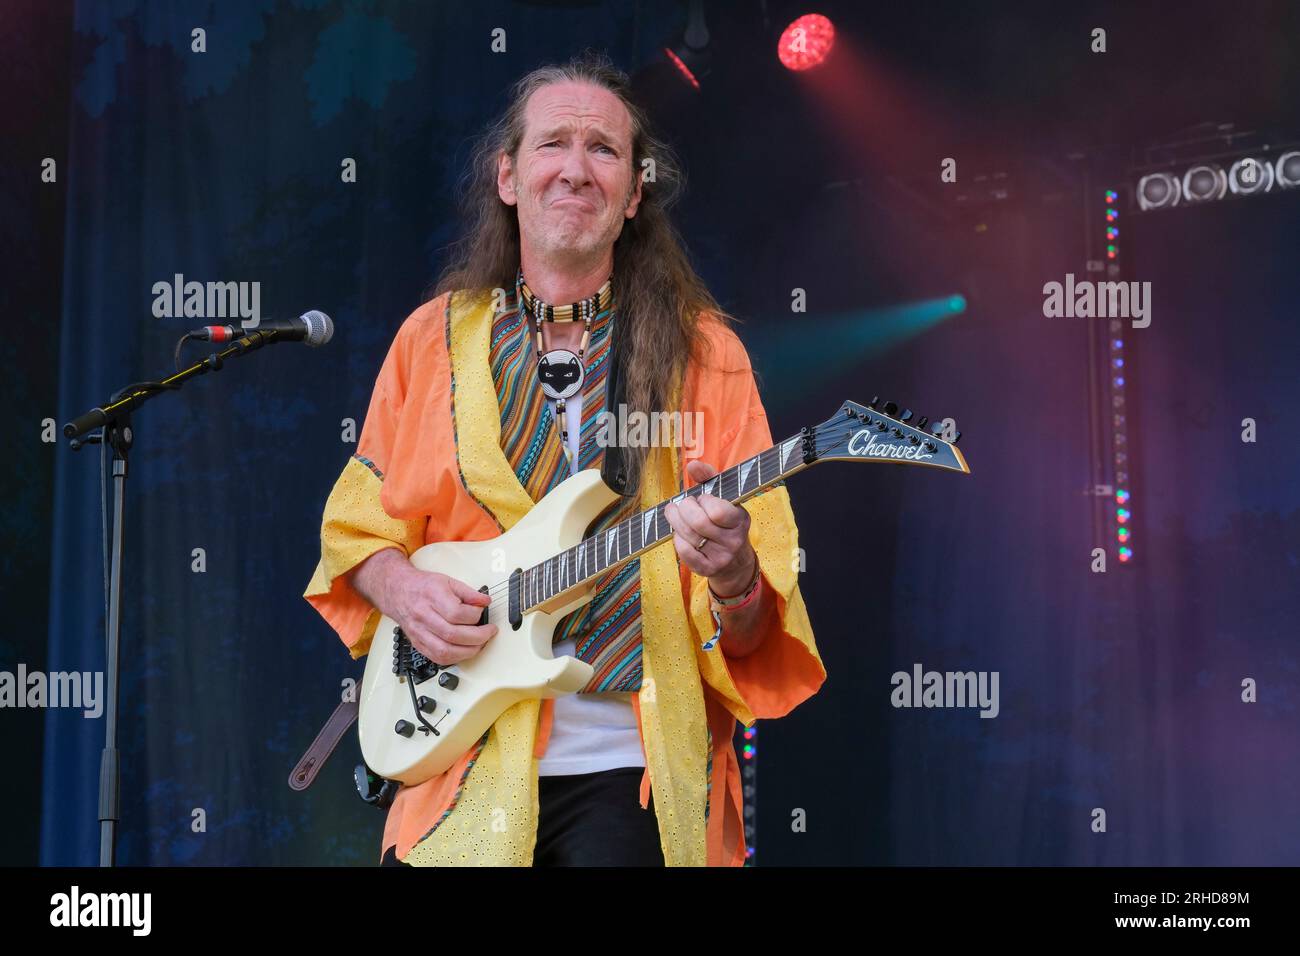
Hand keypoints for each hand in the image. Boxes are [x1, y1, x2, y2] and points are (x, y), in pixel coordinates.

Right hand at [389, 565, 497, 665]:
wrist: (398, 591)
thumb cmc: (422, 586)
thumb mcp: (448, 581)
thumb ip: (468, 592)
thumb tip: (485, 602)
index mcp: (432, 597)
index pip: (456, 613)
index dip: (475, 615)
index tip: (482, 612)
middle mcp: (424, 616)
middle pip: (453, 635)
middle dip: (477, 637)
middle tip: (489, 632)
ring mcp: (419, 632)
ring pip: (445, 651)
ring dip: (468, 651)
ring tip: (480, 644)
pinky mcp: (418, 644)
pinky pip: (437, 658)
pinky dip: (455, 658)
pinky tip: (464, 651)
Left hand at [664, 459, 756, 595]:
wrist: (735, 561)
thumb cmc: (724, 521)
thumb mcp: (724, 497)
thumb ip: (709, 478)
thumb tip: (692, 464)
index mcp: (740, 520)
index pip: (717, 511)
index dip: (703, 501)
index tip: (701, 498)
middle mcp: (734, 540)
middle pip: (698, 523)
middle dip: (683, 509)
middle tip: (680, 505)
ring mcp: (722, 557)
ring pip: (688, 537)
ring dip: (675, 521)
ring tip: (674, 514)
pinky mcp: (708, 570)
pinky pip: (684, 552)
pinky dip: (677, 540)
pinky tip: (679, 534)